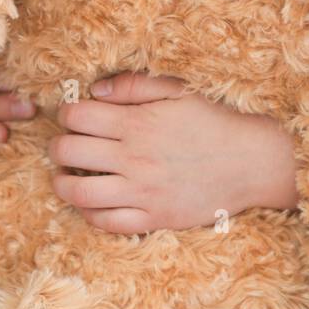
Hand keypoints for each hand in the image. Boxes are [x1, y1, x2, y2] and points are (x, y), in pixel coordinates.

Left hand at [47, 71, 299, 233]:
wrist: (250, 163)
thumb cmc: (213, 122)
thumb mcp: (177, 91)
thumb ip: (134, 86)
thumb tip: (97, 89)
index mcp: (137, 124)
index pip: (77, 117)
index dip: (67, 114)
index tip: (72, 116)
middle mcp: (134, 159)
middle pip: (69, 153)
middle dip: (58, 146)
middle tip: (63, 145)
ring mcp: (142, 193)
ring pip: (80, 193)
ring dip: (62, 184)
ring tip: (64, 177)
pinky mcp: (154, 219)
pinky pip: (107, 223)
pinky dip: (90, 213)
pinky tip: (91, 202)